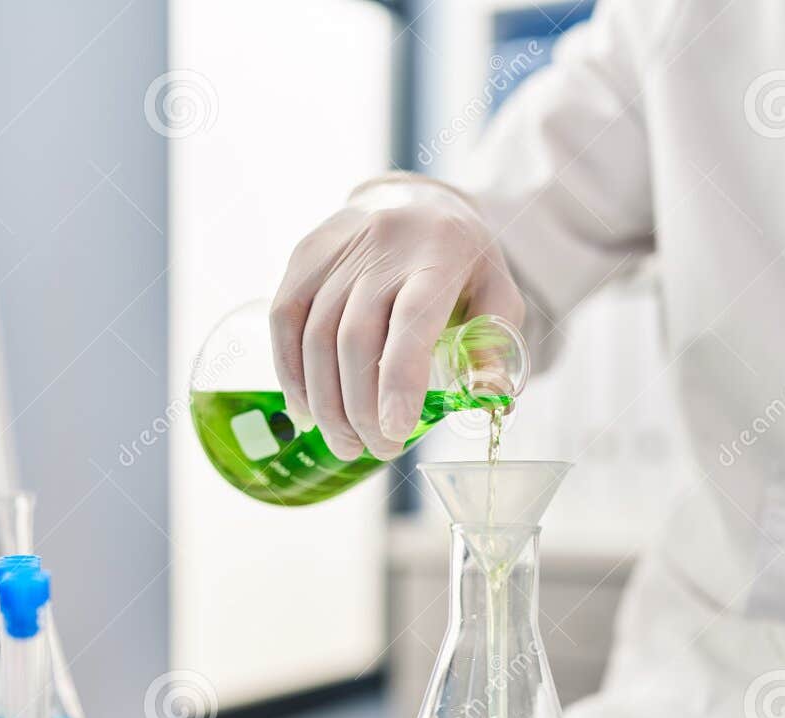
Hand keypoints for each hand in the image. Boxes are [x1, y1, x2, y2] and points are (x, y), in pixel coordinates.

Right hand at [269, 175, 522, 461]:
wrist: (417, 201)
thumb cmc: (462, 262)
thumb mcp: (499, 292)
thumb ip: (497, 344)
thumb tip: (490, 398)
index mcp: (440, 253)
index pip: (412, 318)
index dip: (400, 378)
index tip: (397, 431)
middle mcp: (385, 245)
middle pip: (356, 337)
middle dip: (361, 408)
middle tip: (377, 450)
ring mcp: (338, 248)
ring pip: (316, 335)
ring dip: (326, 402)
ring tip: (345, 443)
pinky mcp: (305, 255)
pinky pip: (285, 319)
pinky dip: (290, 372)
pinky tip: (308, 410)